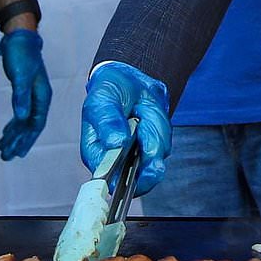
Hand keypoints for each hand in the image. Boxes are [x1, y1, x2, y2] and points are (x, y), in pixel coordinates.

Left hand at [0, 28, 50, 160]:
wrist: (19, 38)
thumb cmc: (21, 54)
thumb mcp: (20, 75)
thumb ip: (21, 96)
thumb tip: (21, 117)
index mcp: (42, 96)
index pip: (36, 124)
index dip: (27, 139)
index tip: (17, 152)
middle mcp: (39, 99)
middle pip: (30, 126)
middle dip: (19, 142)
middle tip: (6, 156)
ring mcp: (31, 96)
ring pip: (24, 122)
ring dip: (14, 136)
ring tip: (3, 149)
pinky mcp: (22, 92)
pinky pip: (19, 114)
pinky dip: (13, 125)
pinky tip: (6, 133)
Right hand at [79, 62, 172, 193]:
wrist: (132, 81)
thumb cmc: (109, 93)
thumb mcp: (102, 101)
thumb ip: (107, 122)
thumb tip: (115, 143)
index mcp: (95, 154)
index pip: (107, 179)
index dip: (119, 177)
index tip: (130, 158)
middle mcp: (116, 162)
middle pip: (137, 175)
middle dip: (145, 148)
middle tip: (139, 122)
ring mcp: (137, 159)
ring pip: (154, 161)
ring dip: (152, 133)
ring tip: (140, 114)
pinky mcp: (153, 153)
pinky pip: (164, 148)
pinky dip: (160, 130)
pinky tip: (148, 118)